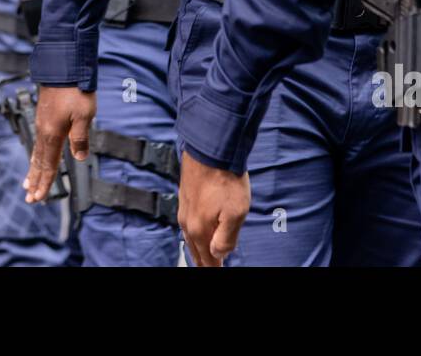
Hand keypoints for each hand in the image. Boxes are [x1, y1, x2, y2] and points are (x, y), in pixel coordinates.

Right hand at [23, 86, 95, 203]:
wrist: (64, 67)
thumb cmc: (76, 90)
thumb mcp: (85, 115)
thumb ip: (80, 138)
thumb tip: (79, 156)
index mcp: (53, 134)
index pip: (48, 165)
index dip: (44, 183)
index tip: (39, 198)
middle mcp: (43, 131)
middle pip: (38, 161)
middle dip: (35, 180)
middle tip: (30, 197)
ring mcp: (42, 122)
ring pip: (36, 151)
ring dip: (33, 169)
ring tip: (28, 182)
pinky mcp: (44, 115)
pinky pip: (38, 141)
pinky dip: (36, 154)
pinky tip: (38, 155)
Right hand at [177, 152, 249, 266]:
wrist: (210, 148)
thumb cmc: (225, 179)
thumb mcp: (236, 212)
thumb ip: (227, 237)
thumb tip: (219, 253)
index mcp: (199, 230)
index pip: (207, 258)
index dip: (214, 268)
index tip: (218, 271)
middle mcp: (188, 221)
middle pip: (195, 250)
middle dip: (203, 261)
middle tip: (210, 268)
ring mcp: (185, 207)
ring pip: (189, 236)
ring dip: (197, 247)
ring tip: (203, 255)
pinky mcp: (185, 194)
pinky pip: (188, 222)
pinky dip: (194, 232)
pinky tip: (197, 229)